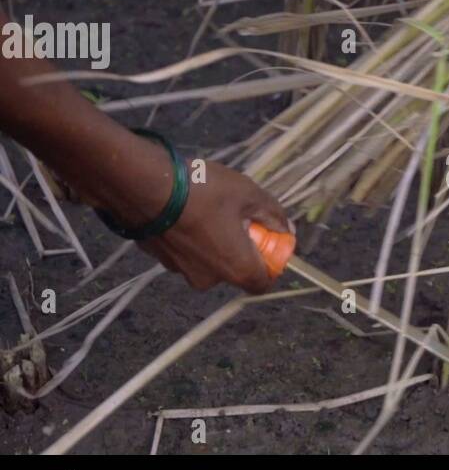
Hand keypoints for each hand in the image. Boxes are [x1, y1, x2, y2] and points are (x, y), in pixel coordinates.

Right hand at [129, 159, 291, 294]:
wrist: (141, 186)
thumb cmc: (203, 192)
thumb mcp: (249, 195)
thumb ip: (273, 215)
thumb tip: (287, 230)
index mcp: (236, 269)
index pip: (262, 282)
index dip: (270, 262)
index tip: (268, 239)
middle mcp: (208, 279)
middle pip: (234, 270)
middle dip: (240, 247)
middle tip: (238, 216)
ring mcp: (180, 271)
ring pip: (208, 259)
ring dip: (214, 240)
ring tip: (208, 208)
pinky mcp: (158, 258)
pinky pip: (185, 251)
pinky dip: (191, 236)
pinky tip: (185, 210)